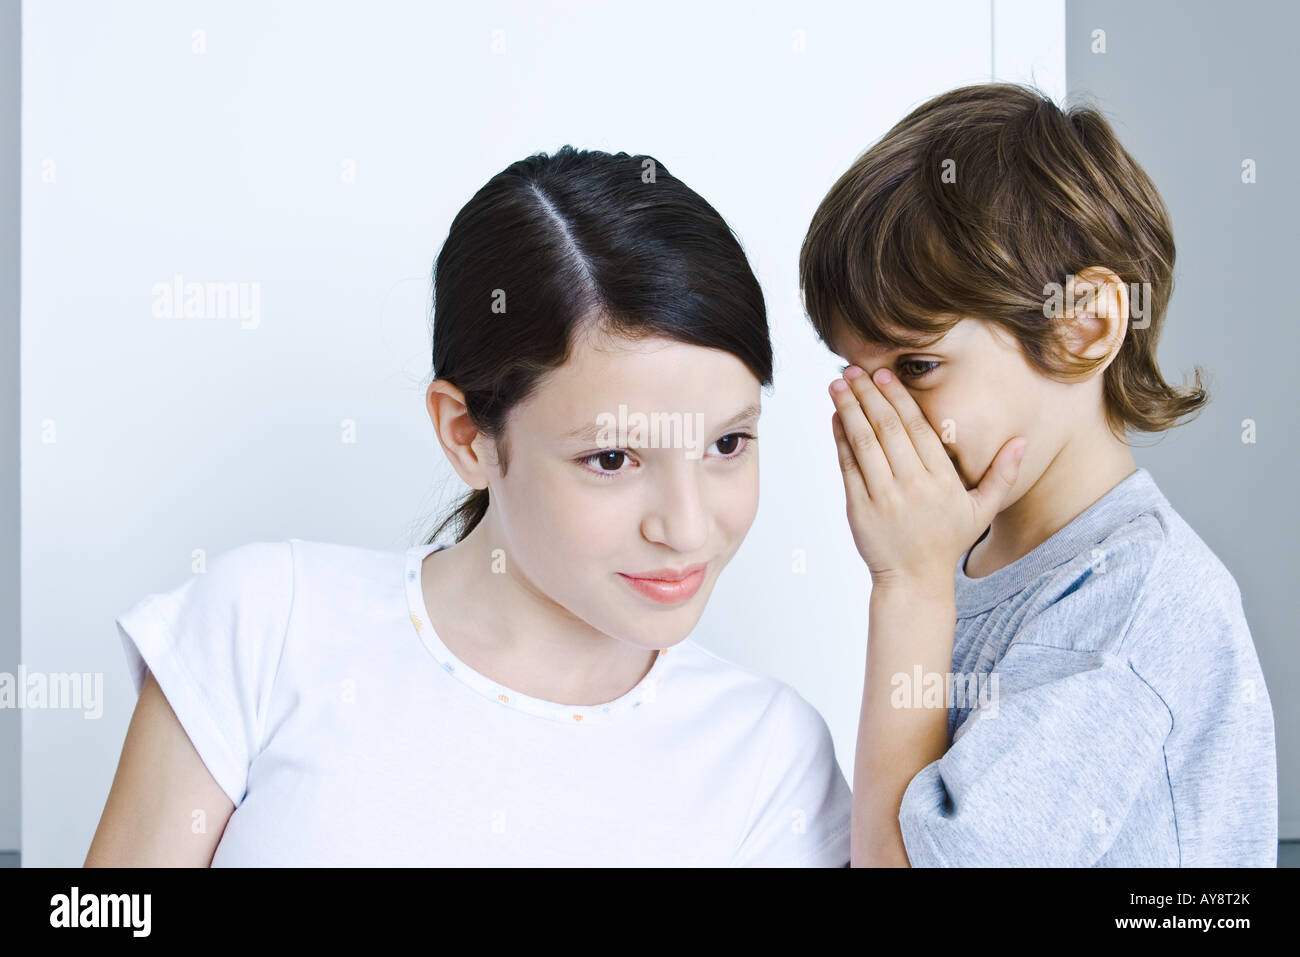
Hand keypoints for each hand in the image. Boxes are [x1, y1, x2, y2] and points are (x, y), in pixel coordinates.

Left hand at [829, 366, 1026, 586]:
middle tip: (853, 369)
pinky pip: (848, 466)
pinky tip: (836, 417)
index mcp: (941, 480)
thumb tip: (1022, 441)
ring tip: (838, 384)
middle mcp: (912, 484)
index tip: (883, 374)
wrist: (913, 581)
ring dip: (849, 409)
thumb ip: (1002, 474)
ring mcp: (883, 496)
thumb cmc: (947, 542)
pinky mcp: (859, 507)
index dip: (898, 397)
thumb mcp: (982, 511)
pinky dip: (840, 439)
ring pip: (864, 442)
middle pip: (887, 428)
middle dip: (868, 394)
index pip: (917, 427)